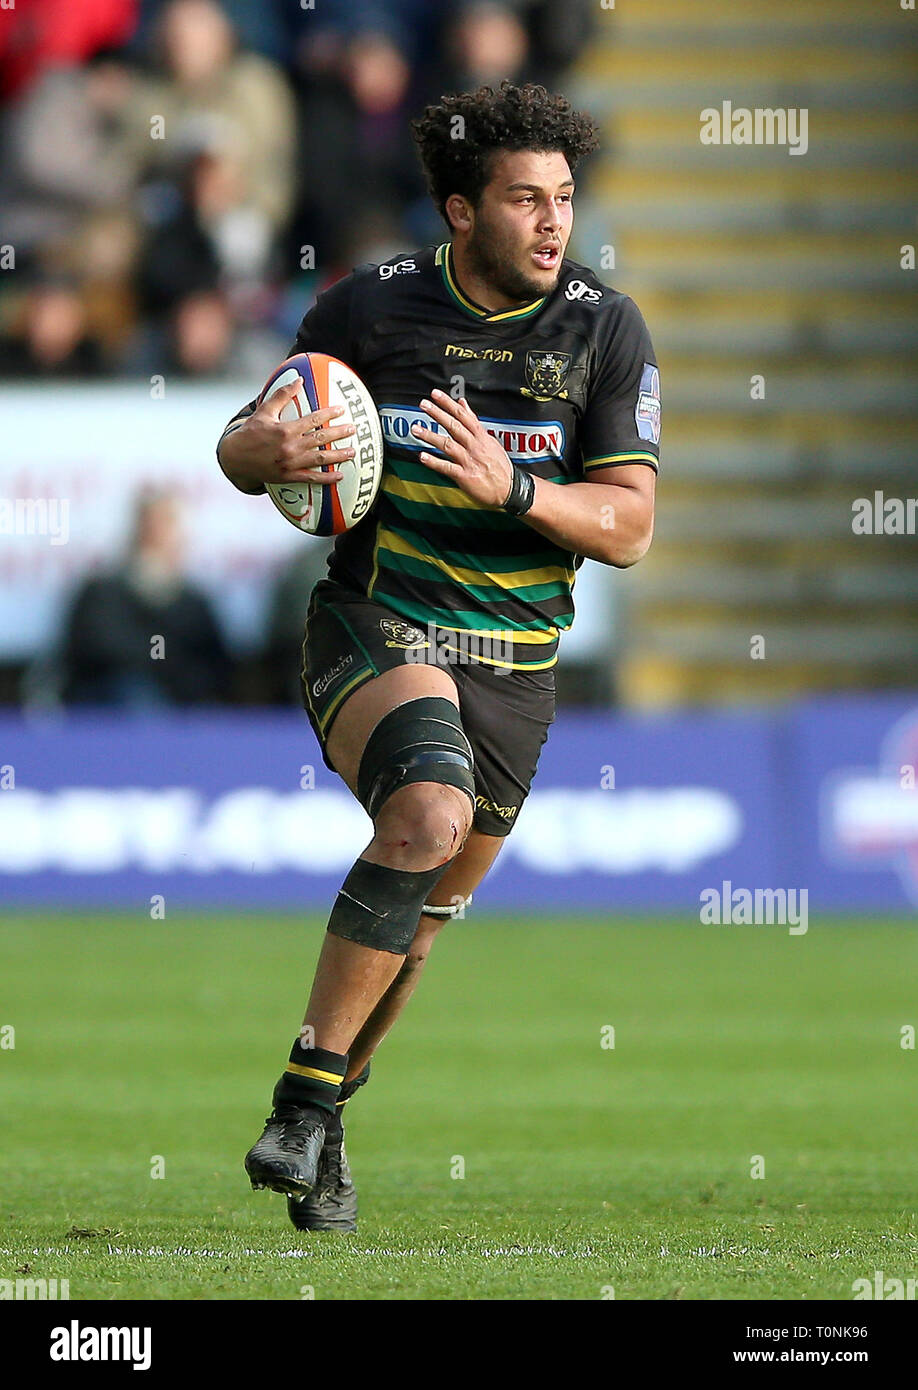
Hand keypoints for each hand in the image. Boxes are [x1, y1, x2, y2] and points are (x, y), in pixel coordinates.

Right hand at [219, 380, 353, 487]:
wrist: (235, 458)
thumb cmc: (250, 432)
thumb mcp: (264, 411)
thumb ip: (282, 395)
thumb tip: (299, 379)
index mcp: (285, 430)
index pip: (313, 420)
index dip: (329, 414)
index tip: (341, 410)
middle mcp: (290, 447)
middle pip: (321, 439)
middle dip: (339, 433)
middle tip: (353, 429)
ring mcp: (290, 463)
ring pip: (320, 459)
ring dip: (338, 456)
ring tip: (352, 452)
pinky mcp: (288, 477)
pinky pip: (311, 478)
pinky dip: (326, 478)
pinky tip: (339, 476)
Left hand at [411, 389, 513, 506]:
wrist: (510, 489)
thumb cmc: (499, 465)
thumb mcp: (489, 440)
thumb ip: (473, 421)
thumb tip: (463, 403)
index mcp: (481, 436)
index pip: (463, 415)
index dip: (448, 404)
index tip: (435, 394)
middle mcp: (475, 446)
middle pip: (454, 426)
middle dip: (438, 414)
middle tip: (423, 404)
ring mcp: (469, 461)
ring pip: (448, 445)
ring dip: (430, 436)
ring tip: (415, 429)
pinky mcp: (465, 476)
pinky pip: (447, 468)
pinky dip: (434, 462)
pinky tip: (422, 456)